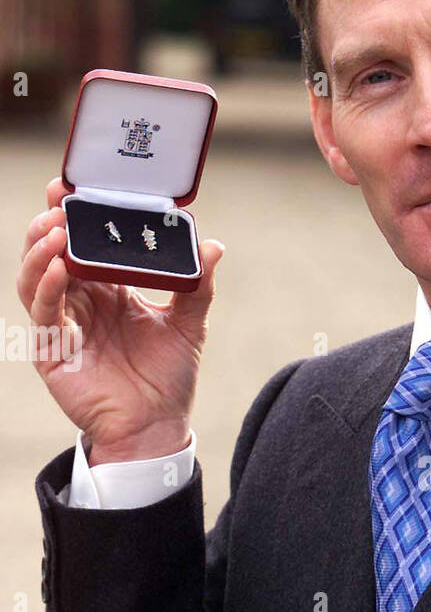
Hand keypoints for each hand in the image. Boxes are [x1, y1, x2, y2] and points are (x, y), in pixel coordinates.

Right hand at [17, 178, 223, 463]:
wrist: (157, 427)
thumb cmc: (168, 377)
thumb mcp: (189, 325)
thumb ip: (198, 285)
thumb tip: (214, 247)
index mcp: (107, 289)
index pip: (83, 242)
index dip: (74, 214)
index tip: (73, 184)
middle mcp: (80, 301)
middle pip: (49, 251)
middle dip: (49, 221)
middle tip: (59, 199)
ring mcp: (61, 324)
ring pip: (34, 275)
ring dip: (40, 248)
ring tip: (56, 227)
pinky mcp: (51, 350)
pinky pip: (42, 311)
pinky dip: (47, 286)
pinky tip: (60, 266)